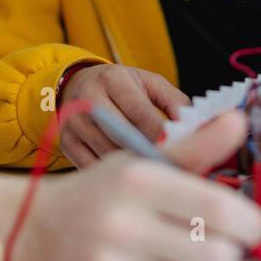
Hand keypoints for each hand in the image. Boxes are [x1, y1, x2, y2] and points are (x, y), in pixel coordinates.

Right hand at [12, 111, 260, 260]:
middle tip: (212, 240)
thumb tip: (238, 121)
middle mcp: (120, 224)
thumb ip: (197, 147)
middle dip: (225, 248)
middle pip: (216, 254)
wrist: (35, 229)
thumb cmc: (104, 194)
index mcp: (137, 181)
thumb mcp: (145, 162)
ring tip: (173, 254)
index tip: (253, 225)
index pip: (218, 209)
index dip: (250, 222)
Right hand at [60, 64, 189, 167]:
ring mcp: (73, 124)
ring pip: (107, 155)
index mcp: (112, 79)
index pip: (139, 112)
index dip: (161, 134)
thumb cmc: (123, 88)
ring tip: (156, 178)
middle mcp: (88, 100)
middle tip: (172, 170)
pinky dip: (113, 177)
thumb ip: (174, 102)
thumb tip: (193, 128)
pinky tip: (130, 180)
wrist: (78, 85)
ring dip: (132, 169)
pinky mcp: (66, 144)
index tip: (181, 152)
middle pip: (121, 136)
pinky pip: (92, 167)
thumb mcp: (149, 84)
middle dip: (148, 154)